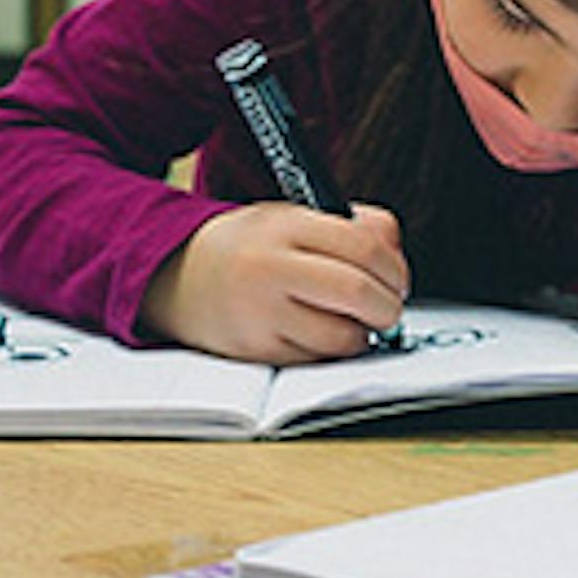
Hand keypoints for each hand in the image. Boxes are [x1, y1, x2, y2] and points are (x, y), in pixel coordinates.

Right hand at [143, 202, 409, 362]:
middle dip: (388, 307)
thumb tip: (395, 254)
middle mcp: (269, 266)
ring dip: (360, 336)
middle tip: (390, 309)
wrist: (178, 277)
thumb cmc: (249, 249)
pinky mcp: (254, 350)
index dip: (394, 268)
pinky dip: (328, 353)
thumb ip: (352, 227)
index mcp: (285, 225)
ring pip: (340, 336)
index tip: (398, 279)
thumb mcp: (294, 218)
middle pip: (356, 291)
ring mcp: (259, 312)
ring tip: (351, 323)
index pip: (362, 245)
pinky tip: (319, 334)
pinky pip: (314, 360)